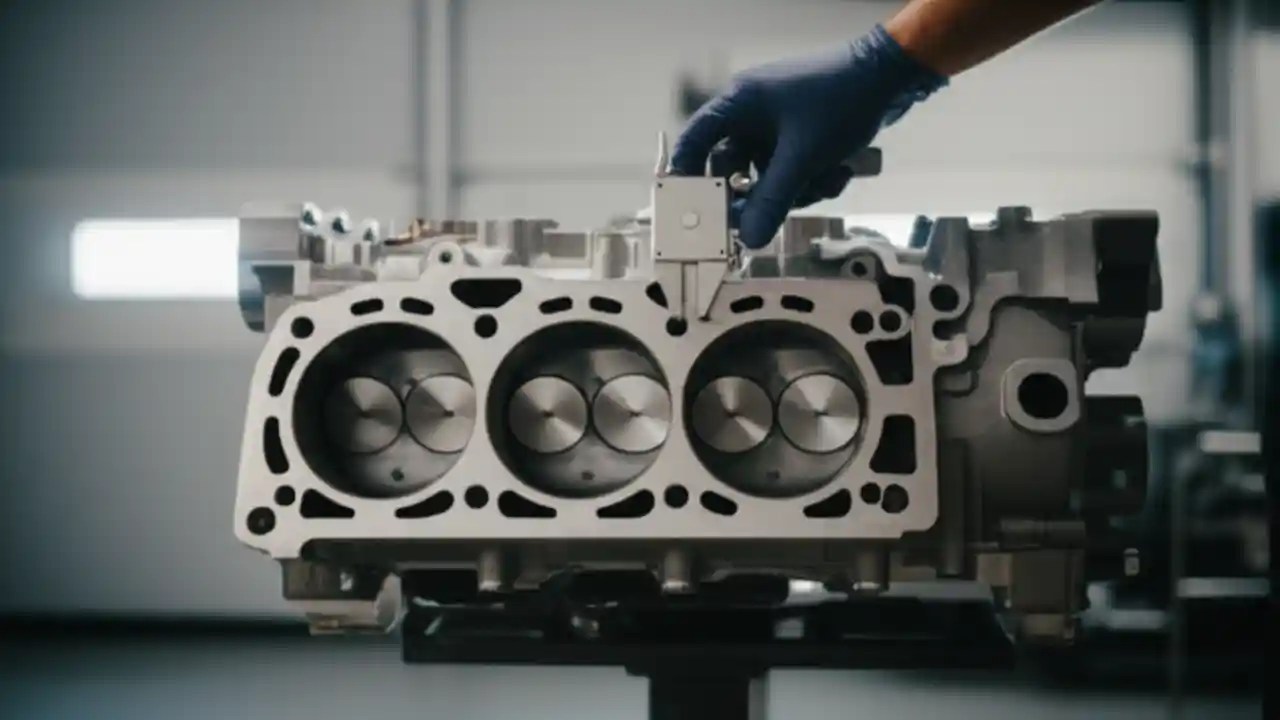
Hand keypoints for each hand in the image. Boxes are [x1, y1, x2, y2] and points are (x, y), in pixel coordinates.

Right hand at [670, 25, 945, 248]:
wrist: (891, 77)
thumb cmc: (842, 100)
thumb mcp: (803, 158)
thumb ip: (772, 201)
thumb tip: (748, 239)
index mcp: (740, 103)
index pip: (696, 140)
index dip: (687, 174)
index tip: (689, 208)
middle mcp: (753, 113)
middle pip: (732, 167)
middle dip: (754, 195)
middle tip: (759, 220)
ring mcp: (777, 124)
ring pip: (766, 174)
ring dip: (792, 190)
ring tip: (820, 183)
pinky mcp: (799, 134)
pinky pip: (790, 169)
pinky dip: (811, 179)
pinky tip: (836, 173)